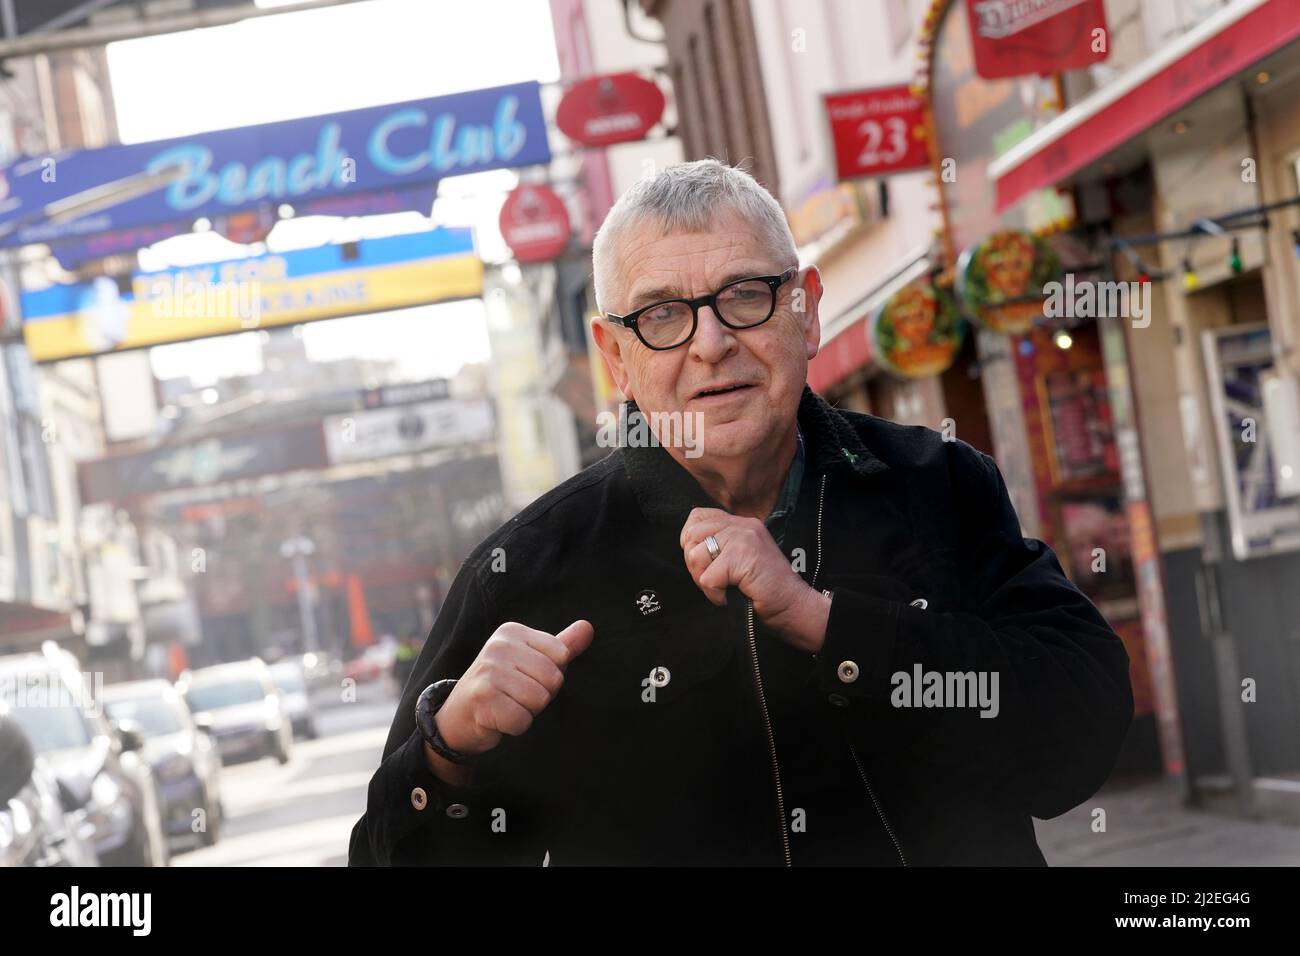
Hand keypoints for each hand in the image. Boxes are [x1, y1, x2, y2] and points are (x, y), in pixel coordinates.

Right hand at [435, 620, 593, 757]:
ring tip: (506, 705)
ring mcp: (489, 671)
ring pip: (539, 700)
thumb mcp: (532, 661)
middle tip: (515, 695)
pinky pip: (522, 720)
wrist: (458, 716)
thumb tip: (588, 627)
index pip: (561, 656)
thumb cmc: (503, 686)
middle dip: (540, 696)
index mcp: (513, 632)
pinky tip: (498, 718)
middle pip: (553, 679)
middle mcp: (498, 646)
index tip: (526, 678)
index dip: (551, 676)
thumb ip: (562, 646)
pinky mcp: (483, 698)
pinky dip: (515, 726)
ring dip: (527, 711)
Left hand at [680, 508, 829, 652]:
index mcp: (742, 524)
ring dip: (703, 580)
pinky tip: (729, 597)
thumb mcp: (742, 558)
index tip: (702, 562)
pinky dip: (714, 595)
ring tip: (722, 589)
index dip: (690, 539)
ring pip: (695, 556)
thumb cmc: (766, 589)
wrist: (794, 605)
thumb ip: (721, 546)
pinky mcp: (742, 558)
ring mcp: (743, 539)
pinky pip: (707, 578)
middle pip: (692, 535)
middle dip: (694, 564)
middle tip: (712, 581)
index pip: (698, 516)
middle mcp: (742, 526)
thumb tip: (688, 548)